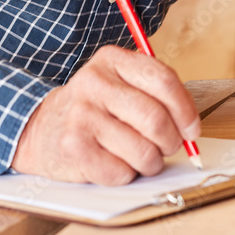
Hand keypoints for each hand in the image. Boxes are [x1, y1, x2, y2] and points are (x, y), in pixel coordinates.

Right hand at [11, 45, 200, 184]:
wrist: (43, 129)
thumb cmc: (94, 109)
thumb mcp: (120, 84)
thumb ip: (155, 94)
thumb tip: (190, 127)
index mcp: (111, 60)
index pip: (163, 80)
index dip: (185, 110)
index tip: (191, 129)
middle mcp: (94, 82)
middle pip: (155, 118)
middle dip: (170, 141)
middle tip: (166, 146)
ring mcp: (81, 114)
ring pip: (143, 151)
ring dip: (150, 162)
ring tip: (139, 157)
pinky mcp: (73, 146)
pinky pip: (122, 172)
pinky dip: (127, 174)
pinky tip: (115, 162)